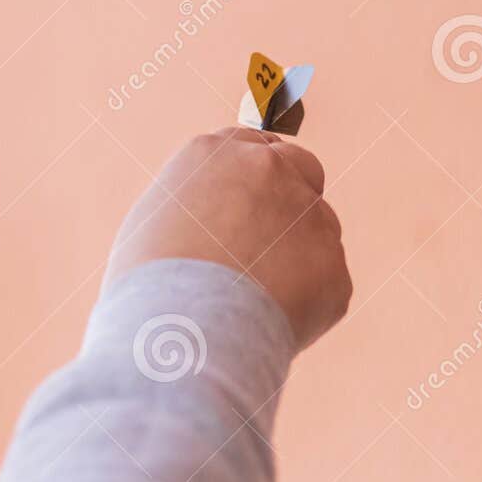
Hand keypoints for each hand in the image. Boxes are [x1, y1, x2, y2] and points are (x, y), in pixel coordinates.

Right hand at [104, 128, 351, 348]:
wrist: (183, 333)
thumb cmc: (147, 291)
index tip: (254, 206)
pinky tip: (268, 324)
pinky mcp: (334, 264)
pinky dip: (306, 304)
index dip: (256, 181)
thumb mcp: (155, 227)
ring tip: (251, 303)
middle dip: (295, 197)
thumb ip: (201, 206)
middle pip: (302, 168)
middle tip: (276, 243)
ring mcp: (308, 213)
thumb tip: (226, 220)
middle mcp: (268, 169)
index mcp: (214, 152)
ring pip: (318, 230)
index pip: (253, 148)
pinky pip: (325, 282)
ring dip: (299, 257)